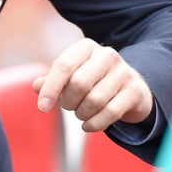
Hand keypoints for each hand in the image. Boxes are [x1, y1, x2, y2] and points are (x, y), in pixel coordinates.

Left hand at [31, 37, 153, 131]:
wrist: (131, 89)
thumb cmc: (94, 81)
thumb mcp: (72, 75)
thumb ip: (52, 80)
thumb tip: (37, 86)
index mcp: (86, 47)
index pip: (63, 66)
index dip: (51, 88)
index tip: (42, 107)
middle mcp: (107, 55)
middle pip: (78, 83)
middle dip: (68, 102)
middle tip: (68, 106)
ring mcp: (124, 72)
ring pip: (94, 100)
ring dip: (81, 113)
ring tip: (80, 113)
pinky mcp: (135, 91)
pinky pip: (110, 113)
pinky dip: (94, 124)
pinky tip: (88, 125)